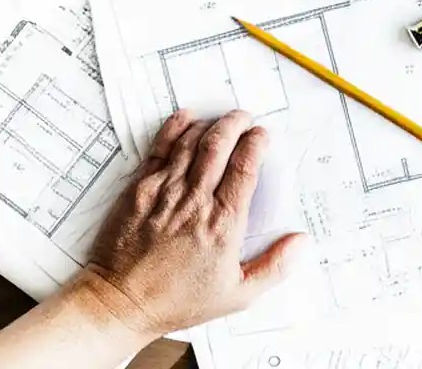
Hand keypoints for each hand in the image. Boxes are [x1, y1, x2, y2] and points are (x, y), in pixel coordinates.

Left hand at [81, 109, 307, 336]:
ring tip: (221, 120)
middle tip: (244, 118)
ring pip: (191, 141)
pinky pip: (160, 149)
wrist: (122, 303)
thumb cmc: (177, 301)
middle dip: (236, 124)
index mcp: (223, 224)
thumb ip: (274, 266)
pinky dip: (175, 128)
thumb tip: (300, 242)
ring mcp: (164, 192)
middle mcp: (195, 201)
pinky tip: (186, 119)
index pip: (245, 168)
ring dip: (210, 124)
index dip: (256, 143)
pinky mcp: (139, 190)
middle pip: (219, 145)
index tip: (262, 136)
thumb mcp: (237, 295)